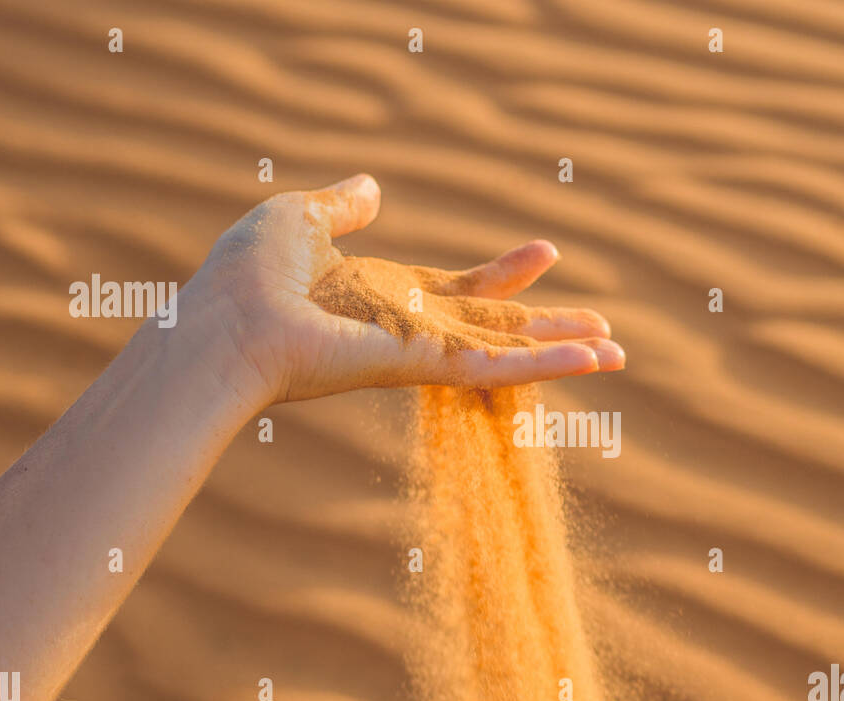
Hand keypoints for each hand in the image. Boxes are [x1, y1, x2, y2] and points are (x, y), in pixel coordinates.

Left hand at [179, 174, 623, 405]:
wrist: (227, 321)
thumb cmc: (249, 276)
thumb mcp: (300, 220)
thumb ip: (343, 207)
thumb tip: (372, 188)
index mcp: (386, 296)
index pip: (462, 286)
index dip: (507, 272)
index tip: (548, 252)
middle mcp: (410, 328)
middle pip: (498, 327)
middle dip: (550, 327)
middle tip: (603, 328)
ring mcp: (420, 351)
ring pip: (508, 353)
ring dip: (563, 353)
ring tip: (616, 353)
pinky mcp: (424, 366)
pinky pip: (495, 368)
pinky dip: (545, 365)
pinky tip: (590, 363)